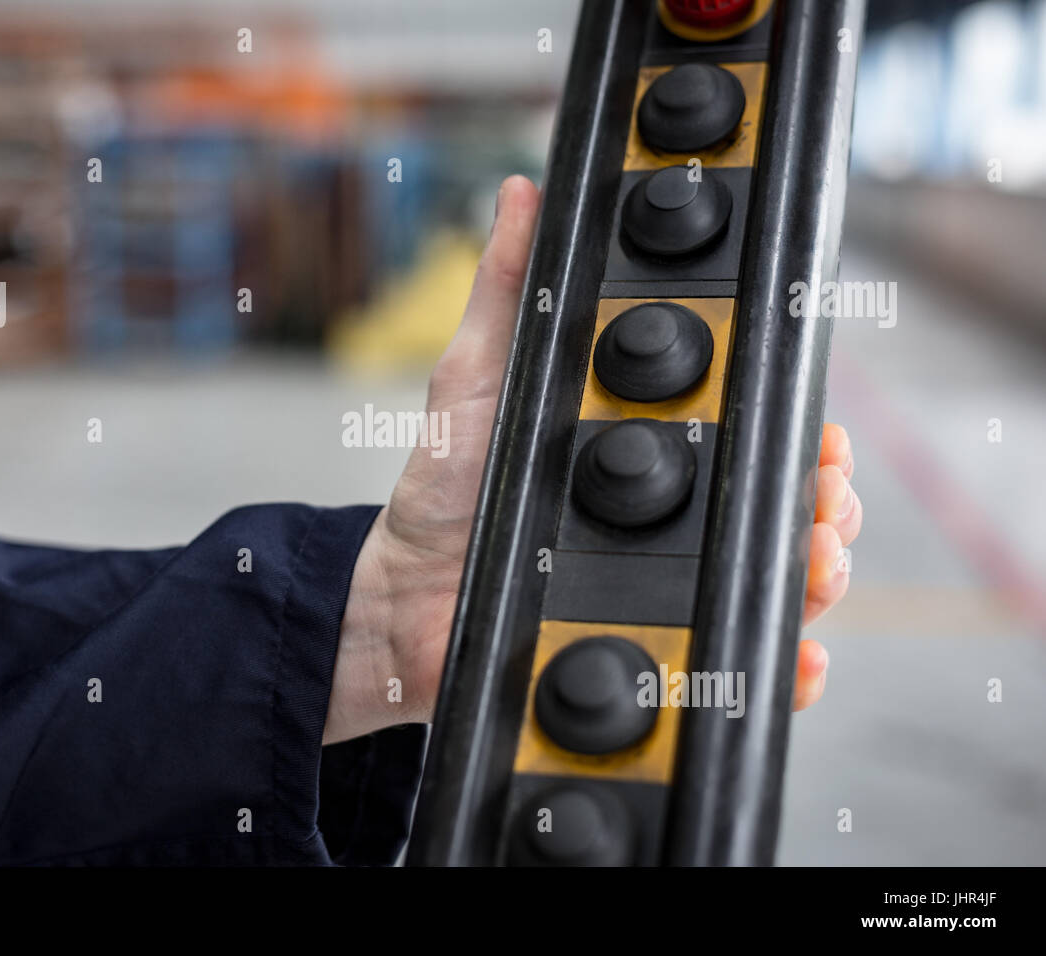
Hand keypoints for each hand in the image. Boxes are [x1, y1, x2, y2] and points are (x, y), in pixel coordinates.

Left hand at [325, 176, 861, 743]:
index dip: (792, 416)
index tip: (819, 424)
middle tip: (824, 494)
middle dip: (823, 493)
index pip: (747, 419)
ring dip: (819, 564)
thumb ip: (508, 287)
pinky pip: (732, 650)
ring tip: (817, 562)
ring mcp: (665, 574)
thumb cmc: (441, 488)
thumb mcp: (475, 376)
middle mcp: (668, 507)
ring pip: (775, 567)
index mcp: (641, 439)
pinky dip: (782, 658)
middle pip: (781, 493)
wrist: (403, 599)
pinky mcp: (652, 636)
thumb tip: (523, 194)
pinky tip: (794, 652)